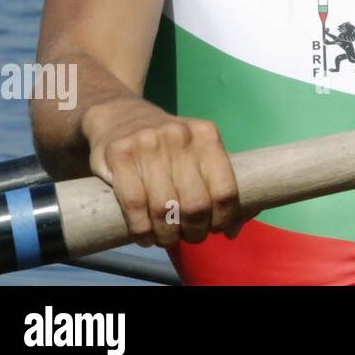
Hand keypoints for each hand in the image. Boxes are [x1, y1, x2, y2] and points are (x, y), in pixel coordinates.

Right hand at [81, 97, 245, 248]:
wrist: (121, 115)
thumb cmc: (169, 145)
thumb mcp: (198, 151)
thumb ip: (218, 184)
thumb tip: (234, 231)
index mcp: (207, 134)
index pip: (225, 189)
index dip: (223, 218)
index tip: (216, 229)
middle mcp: (180, 135)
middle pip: (195, 204)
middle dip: (195, 231)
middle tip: (190, 236)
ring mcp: (148, 143)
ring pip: (164, 208)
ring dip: (167, 236)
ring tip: (166, 239)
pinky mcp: (120, 154)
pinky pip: (134, 205)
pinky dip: (141, 230)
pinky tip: (145, 236)